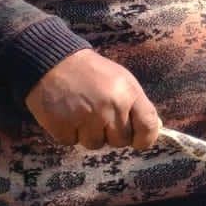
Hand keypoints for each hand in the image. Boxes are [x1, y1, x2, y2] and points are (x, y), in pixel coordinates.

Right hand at [25, 49, 160, 148]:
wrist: (51, 61)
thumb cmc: (90, 72)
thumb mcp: (121, 80)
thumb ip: (138, 104)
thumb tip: (155, 128)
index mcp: (128, 94)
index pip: (148, 127)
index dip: (145, 139)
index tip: (138, 141)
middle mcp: (110, 107)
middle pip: (121, 141)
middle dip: (111, 134)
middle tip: (99, 116)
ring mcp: (86, 118)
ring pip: (95, 144)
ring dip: (87, 133)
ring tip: (80, 112)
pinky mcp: (62, 125)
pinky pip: (71, 142)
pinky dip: (68, 132)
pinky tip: (65, 114)